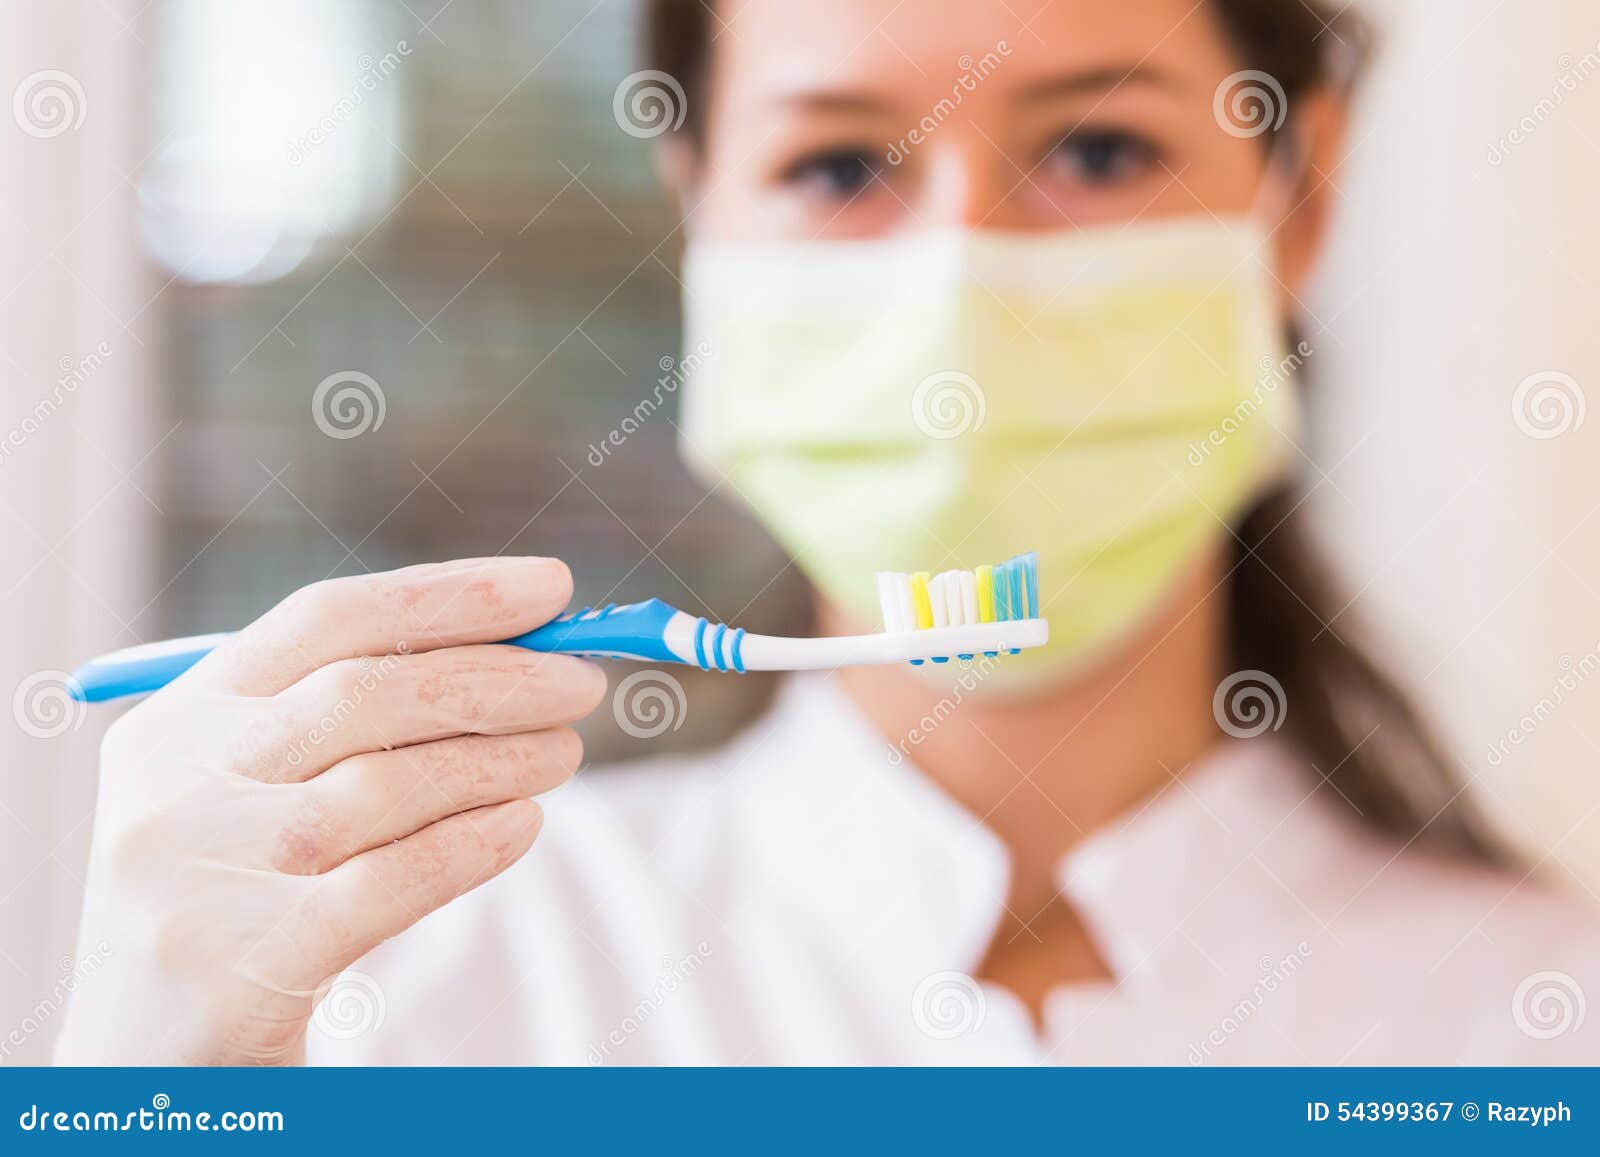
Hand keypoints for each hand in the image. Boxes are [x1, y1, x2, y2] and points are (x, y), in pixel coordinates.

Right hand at [54, 557, 604, 1064]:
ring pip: (385, 786)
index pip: (326, 618)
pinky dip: (472, 845)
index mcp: (180, 718)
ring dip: (500, 761)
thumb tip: (519, 651)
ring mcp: (207, 872)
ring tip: (566, 754)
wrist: (144, 1060)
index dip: (448, 595)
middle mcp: (180, 782)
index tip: (550, 589)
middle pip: (364, 693)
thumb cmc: (236, 898)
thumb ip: (349, 720)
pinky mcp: (249, 961)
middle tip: (581, 684)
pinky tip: (525, 825)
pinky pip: (391, 882)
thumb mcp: (249, 792)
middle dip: (494, 678)